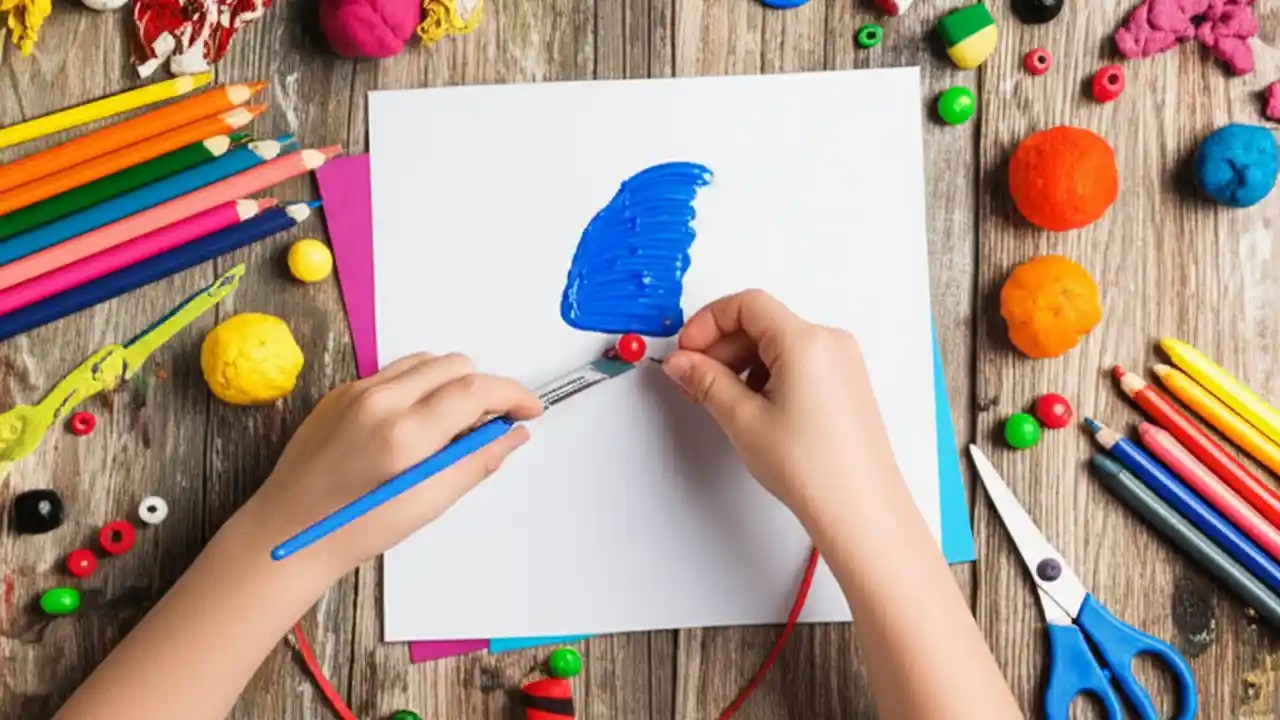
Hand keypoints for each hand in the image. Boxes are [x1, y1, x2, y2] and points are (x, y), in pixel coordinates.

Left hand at [240, 353, 542, 578]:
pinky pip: (395, 372)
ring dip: (452, 382)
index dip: (512, 394)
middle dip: (483, 388)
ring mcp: (356, 392)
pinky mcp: (341, 392)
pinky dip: (420, 386)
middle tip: (492, 423)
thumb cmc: (355, 528)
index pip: (475, 391)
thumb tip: (513, 435)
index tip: (530, 408)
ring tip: (455, 424)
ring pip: (426, 362)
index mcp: (402, 434)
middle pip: (455, 365)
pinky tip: (418, 423)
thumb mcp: (427, 504)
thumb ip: (476, 462)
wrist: (287, 531)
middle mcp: (378, 401)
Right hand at [660, 290, 898, 524]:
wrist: (859, 509)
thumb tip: (681, 363)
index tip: (687, 350)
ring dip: (742, 362)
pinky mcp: (845, 382)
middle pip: (761, 322)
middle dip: (721, 346)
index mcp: (806, 342)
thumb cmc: (813, 468)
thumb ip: (706, 382)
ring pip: (778, 343)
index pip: (747, 305)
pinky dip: (767, 374)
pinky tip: (752, 407)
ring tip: (721, 400)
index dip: (708, 322)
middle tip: (694, 378)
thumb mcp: (744, 420)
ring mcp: (841, 362)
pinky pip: (797, 361)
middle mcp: (829, 343)